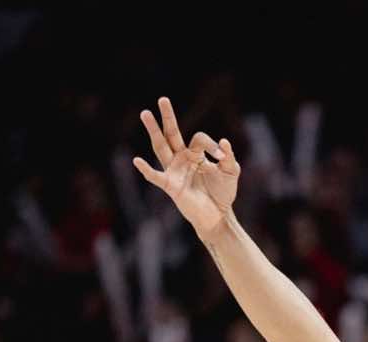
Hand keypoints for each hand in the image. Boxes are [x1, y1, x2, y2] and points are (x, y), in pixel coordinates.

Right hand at [133, 97, 239, 241]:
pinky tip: (136, 160)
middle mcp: (182, 159)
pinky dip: (146, 169)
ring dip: (154, 131)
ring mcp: (174, 171)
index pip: (199, 139)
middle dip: (167, 117)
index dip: (211, 145)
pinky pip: (156, 177)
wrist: (218, 216)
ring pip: (161, 147)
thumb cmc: (222, 194)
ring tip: (146, 113)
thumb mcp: (230, 173)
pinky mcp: (171, 186)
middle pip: (171, 134)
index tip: (222, 158)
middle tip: (162, 99)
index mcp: (195, 154)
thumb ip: (229, 157)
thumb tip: (224, 141)